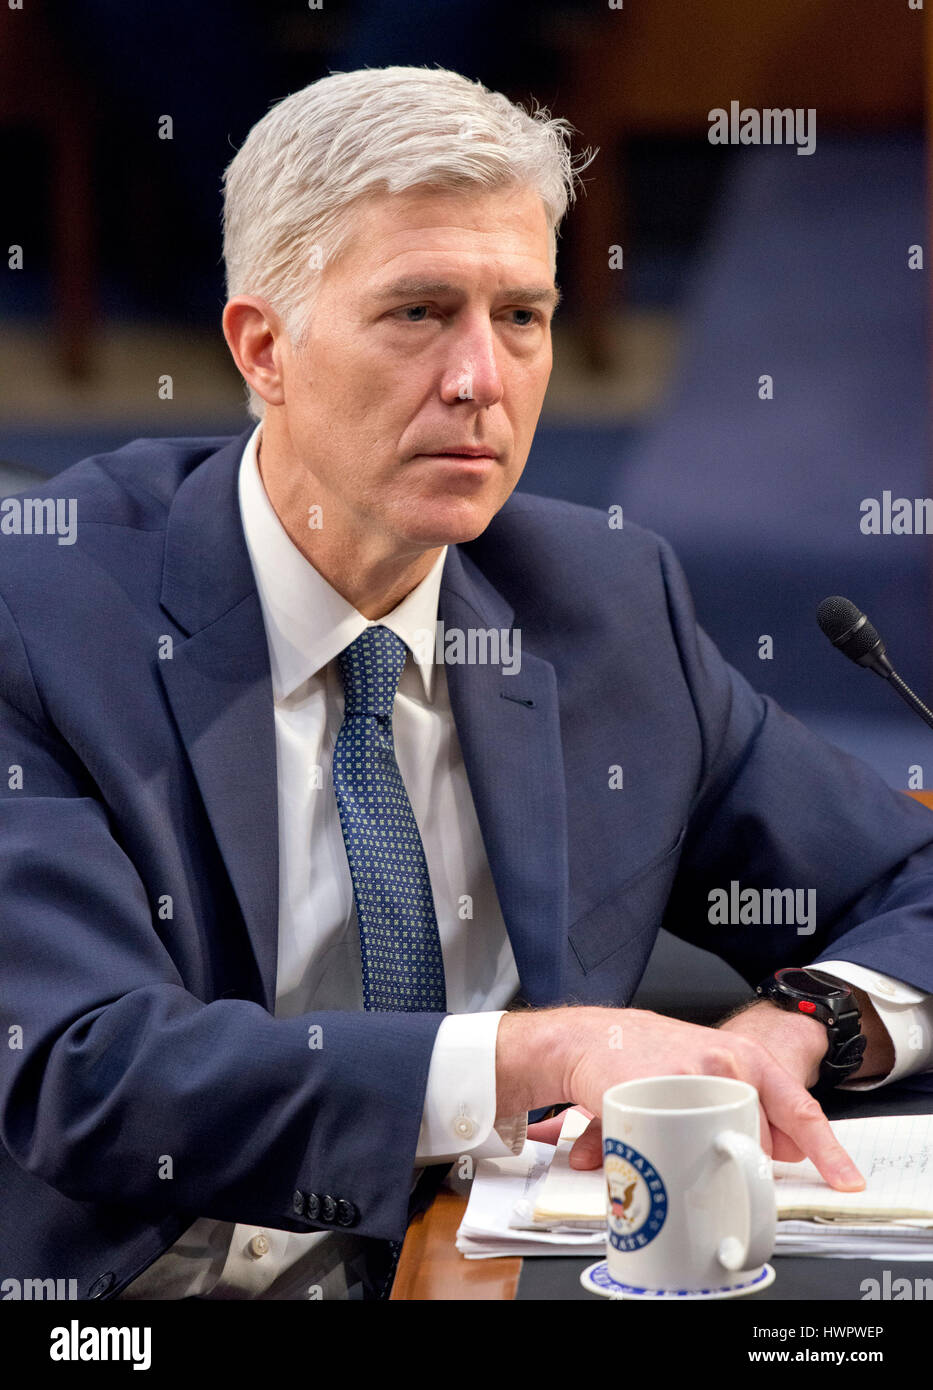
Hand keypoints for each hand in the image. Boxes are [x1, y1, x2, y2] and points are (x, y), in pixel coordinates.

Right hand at [496, 1006, 864, 1190]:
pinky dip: (663, 1160)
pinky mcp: (659, 1094)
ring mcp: (694, 1079)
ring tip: (674, 1141)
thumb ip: (749, 1099)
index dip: (827, 1151)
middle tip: (710, 1152)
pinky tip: (646, 1146)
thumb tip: (784, 1151)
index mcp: (745, 1057)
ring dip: (704, 1162)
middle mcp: (726, 1064)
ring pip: (722, 1148)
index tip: (847, 1180)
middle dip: (743, 1162)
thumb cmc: (648, 1054)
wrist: (589, 1036)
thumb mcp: (710, 1065)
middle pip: (760, 1142)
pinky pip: (676, 1147)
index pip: (799, 1108)